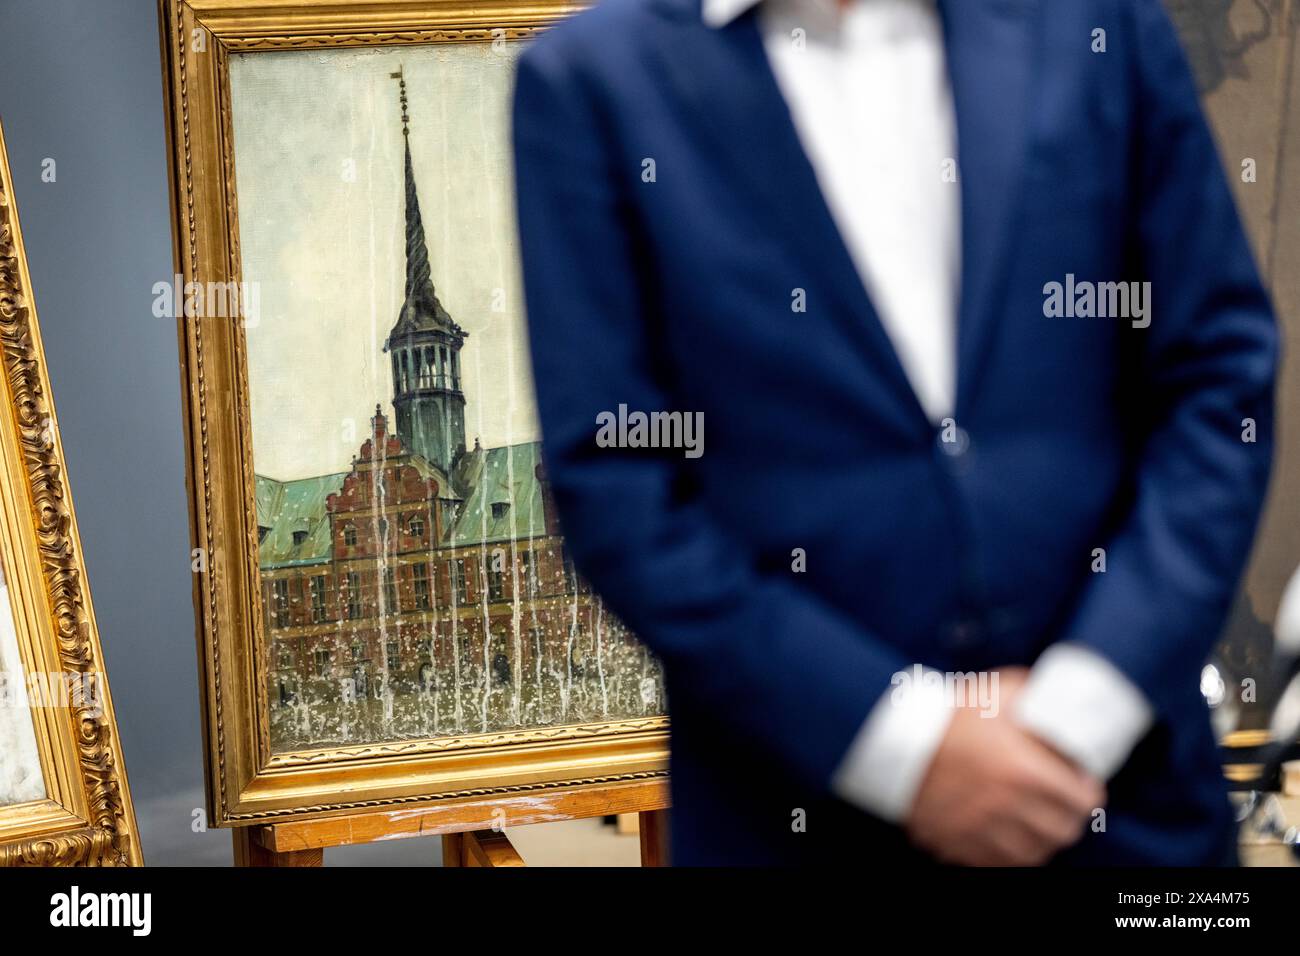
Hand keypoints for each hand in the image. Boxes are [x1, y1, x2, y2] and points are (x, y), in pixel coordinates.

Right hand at [904, 666, 1104, 865]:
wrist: (891, 743)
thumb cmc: (944, 717)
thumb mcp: (994, 692)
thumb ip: (1033, 694)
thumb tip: (1061, 698)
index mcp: (1024, 771)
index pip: (1082, 799)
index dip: (1088, 791)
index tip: (1082, 784)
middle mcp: (1008, 808)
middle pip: (1063, 831)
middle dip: (1068, 816)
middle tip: (1062, 803)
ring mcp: (983, 831)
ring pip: (1034, 852)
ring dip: (1041, 837)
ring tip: (1036, 821)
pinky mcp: (959, 845)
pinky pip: (1000, 864)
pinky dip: (1009, 853)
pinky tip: (1007, 835)